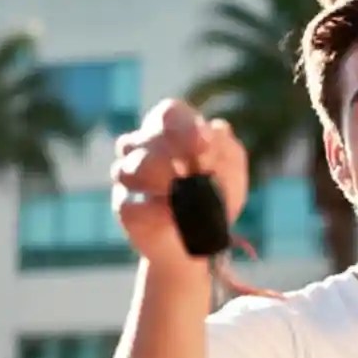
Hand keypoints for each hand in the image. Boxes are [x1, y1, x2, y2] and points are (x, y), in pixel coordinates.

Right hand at [111, 99, 248, 272]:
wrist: (202, 243)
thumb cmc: (216, 198)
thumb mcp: (232, 172)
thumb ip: (227, 149)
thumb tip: (215, 129)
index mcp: (172, 132)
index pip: (168, 113)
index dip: (184, 127)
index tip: (203, 145)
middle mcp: (144, 149)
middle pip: (144, 139)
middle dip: (172, 155)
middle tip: (196, 173)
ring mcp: (130, 178)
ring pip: (129, 169)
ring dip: (161, 181)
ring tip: (184, 194)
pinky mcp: (125, 207)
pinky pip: (130, 204)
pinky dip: (154, 210)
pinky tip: (173, 216)